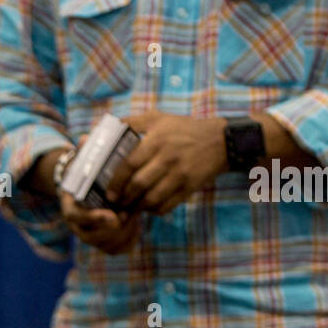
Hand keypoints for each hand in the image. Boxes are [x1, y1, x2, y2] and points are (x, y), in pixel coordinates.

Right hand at [58, 135, 143, 254]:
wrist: (86, 188)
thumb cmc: (88, 172)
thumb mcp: (84, 160)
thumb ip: (85, 151)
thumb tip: (86, 138)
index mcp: (70, 204)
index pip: (76, 216)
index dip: (93, 218)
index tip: (113, 215)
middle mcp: (76, 224)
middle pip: (90, 236)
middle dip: (111, 229)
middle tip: (129, 216)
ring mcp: (89, 234)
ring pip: (105, 244)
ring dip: (122, 234)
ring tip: (135, 218)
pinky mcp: (103, 242)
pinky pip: (115, 249)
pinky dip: (127, 241)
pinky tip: (137, 227)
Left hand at [111, 112, 226, 214]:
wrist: (220, 140)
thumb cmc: (183, 129)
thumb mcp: (158, 118)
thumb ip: (132, 122)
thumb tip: (106, 127)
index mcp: (157, 140)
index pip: (129, 164)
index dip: (116, 181)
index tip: (108, 191)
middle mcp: (168, 157)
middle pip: (139, 184)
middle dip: (124, 198)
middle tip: (115, 203)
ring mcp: (180, 174)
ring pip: (152, 198)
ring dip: (137, 207)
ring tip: (129, 208)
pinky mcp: (190, 187)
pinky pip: (168, 205)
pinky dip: (154, 210)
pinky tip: (148, 208)